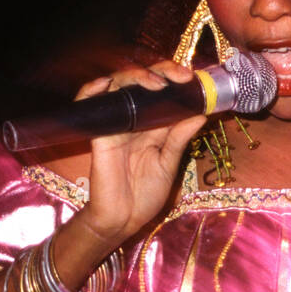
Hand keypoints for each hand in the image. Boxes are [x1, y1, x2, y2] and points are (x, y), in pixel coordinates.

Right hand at [74, 61, 206, 246]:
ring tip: (156, 82)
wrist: (124, 220)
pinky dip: (93, 90)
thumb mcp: (169, 163)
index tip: (193, 79)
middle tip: (180, 76)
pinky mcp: (99, 134)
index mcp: (154, 125)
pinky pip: (90, 106)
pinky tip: (106, 83)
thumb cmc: (146, 193)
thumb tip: (201, 113)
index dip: (176, 80)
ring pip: (118, 86)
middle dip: (162, 72)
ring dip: (135, 76)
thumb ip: (180, 137)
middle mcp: (134, 119)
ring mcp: (115, 124)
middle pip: (142, 83)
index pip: (163, 92)